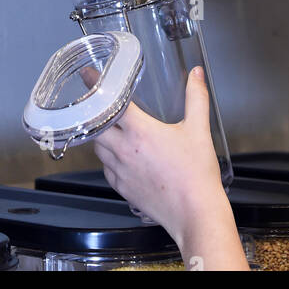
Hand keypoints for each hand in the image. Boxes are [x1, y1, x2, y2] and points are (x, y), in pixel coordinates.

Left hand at [94, 67, 247, 270]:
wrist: (195, 214)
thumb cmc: (196, 175)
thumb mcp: (199, 130)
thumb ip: (196, 97)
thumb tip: (196, 75)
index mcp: (140, 132)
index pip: (111, 103)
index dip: (97, 86)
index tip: (89, 76)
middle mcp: (124, 151)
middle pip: (96, 126)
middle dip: (95, 113)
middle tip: (97, 103)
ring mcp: (121, 171)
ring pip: (99, 148)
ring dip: (101, 135)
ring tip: (109, 127)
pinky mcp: (122, 189)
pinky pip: (107, 169)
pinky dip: (108, 159)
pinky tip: (120, 156)